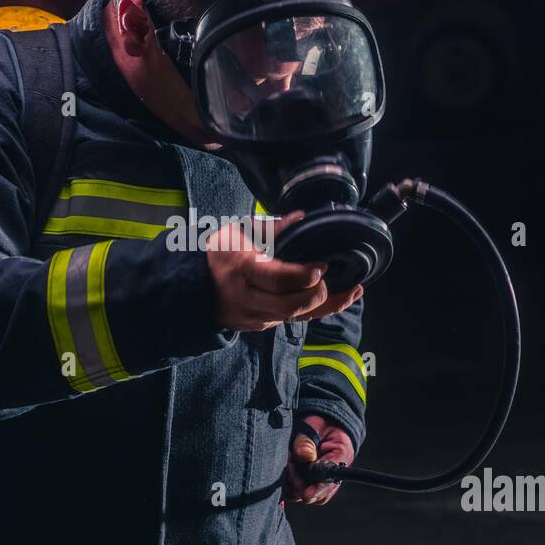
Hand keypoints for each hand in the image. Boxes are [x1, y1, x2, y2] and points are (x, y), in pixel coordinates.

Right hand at [207, 212, 362, 332]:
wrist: (193, 284)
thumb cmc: (220, 252)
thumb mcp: (239, 231)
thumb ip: (271, 227)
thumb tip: (301, 218)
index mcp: (243, 269)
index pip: (280, 279)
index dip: (307, 275)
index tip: (323, 265)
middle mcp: (246, 297)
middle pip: (291, 305)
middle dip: (319, 295)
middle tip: (332, 280)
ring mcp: (251, 315)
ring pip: (294, 317)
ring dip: (324, 306)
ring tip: (351, 292)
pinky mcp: (256, 326)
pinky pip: (288, 321)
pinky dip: (310, 311)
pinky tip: (331, 300)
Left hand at [283, 414, 353, 505]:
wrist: (322, 424)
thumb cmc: (321, 425)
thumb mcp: (315, 426)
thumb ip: (307, 441)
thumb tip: (303, 457)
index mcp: (340, 459)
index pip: (331, 479)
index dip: (319, 489)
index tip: (307, 494)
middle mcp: (331, 475)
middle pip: (317, 495)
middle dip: (299, 485)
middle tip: (290, 465)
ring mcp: (318, 481)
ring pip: (304, 494)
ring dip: (291, 483)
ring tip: (288, 463)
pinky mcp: (306, 482)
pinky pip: (295, 491)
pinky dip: (287, 484)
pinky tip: (284, 469)